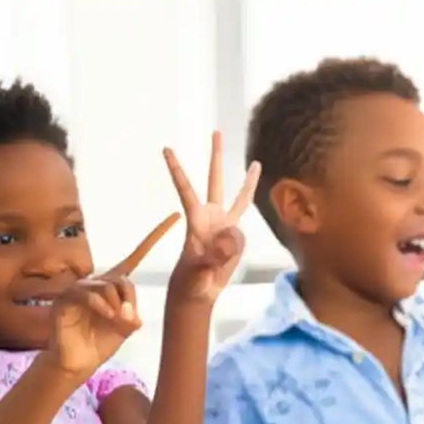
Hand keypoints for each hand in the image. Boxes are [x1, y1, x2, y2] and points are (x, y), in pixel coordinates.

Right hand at [48, 214, 179, 377]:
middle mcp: (98, 281)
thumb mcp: (126, 328)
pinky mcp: (66, 297)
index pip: (136, 256)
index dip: (154, 236)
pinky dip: (101, 306)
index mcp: (116, 285)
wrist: (77, 361)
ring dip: (116, 307)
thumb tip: (132, 315)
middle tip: (129, 321)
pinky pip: (88, 294)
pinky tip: (107, 316)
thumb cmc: (101, 342)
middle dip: (130, 301)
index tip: (176, 217)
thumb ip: (133, 317)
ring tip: (115, 323)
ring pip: (107, 286)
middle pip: (123, 279)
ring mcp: (80, 287)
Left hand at [163, 131, 261, 304]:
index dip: (176, 170)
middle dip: (216, 157)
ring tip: (256, 164)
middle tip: (215, 132)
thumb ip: (216, 257)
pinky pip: (243, 234)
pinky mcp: (236, 237)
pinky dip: (238, 246)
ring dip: (249, 182)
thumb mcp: (200, 272)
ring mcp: (225, 226)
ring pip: (239, 199)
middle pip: (214, 180)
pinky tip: (227, 257)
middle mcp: (211, 217)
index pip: (186, 190)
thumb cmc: (193, 281)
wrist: (200, 291)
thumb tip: (232, 239)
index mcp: (196, 220)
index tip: (166, 149)